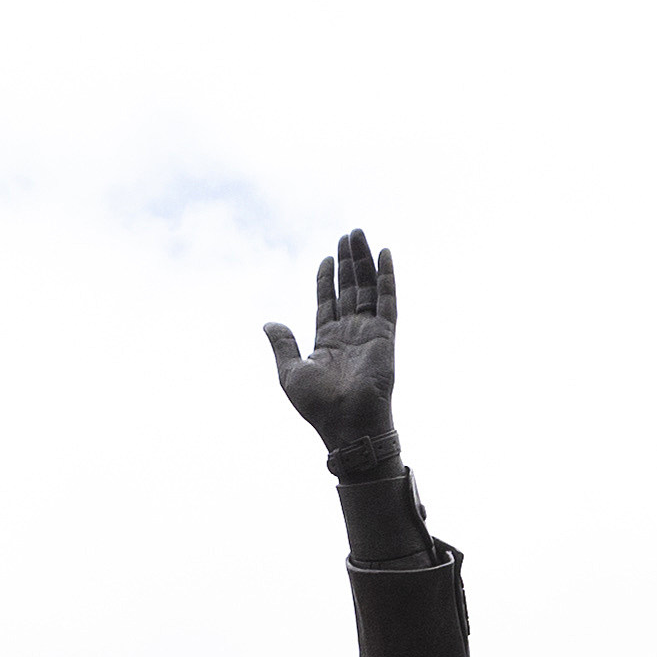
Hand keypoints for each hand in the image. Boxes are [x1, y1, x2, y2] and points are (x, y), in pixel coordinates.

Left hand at [263, 227, 398, 456]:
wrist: (346, 422)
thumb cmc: (318, 405)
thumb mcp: (289, 372)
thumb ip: (283, 345)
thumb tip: (268, 323)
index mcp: (327, 341)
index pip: (327, 302)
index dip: (326, 279)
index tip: (326, 257)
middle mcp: (350, 333)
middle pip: (349, 288)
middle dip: (348, 261)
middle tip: (348, 234)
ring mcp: (369, 332)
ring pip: (367, 287)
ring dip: (364, 260)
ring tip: (358, 234)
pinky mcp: (385, 335)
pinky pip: (388, 300)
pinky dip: (387, 277)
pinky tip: (384, 254)